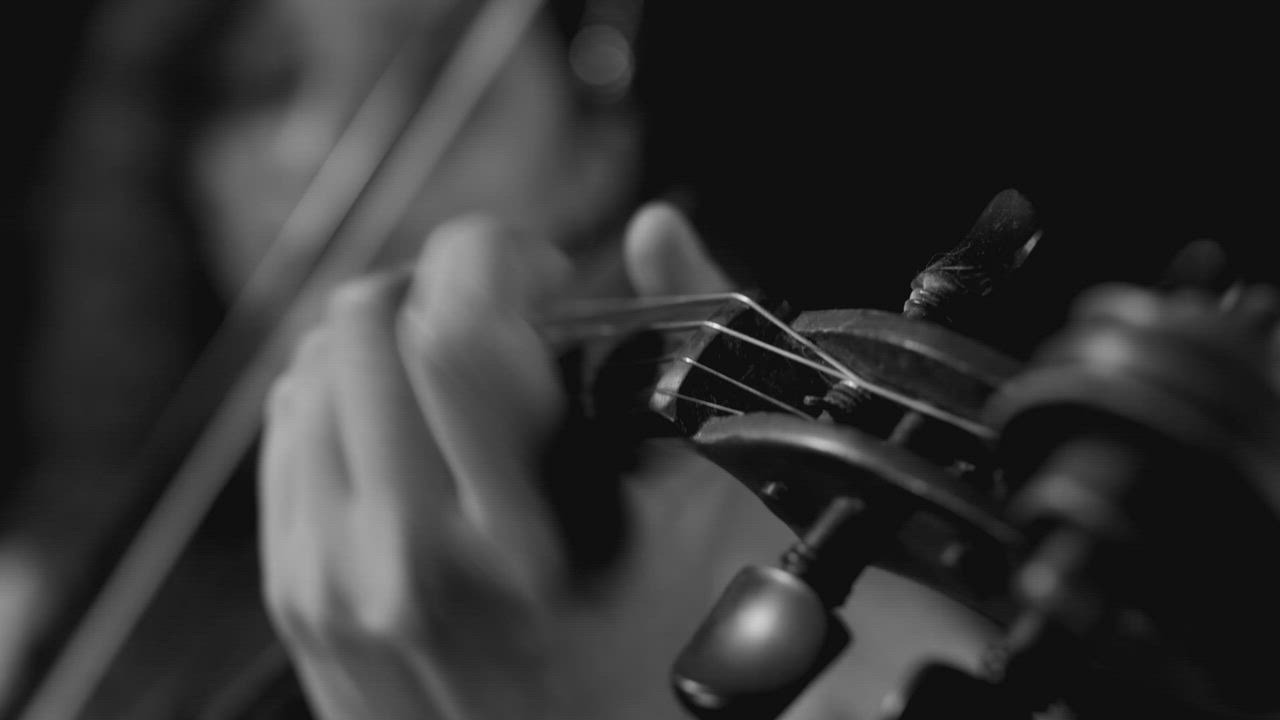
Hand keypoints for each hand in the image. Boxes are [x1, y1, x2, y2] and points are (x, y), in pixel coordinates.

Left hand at [259, 201, 998, 719]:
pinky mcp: (293, 591)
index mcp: (519, 541)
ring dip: (386, 335)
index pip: (455, 330)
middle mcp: (404, 558)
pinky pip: (284, 430)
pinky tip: (403, 424)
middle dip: (435, 283)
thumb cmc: (651, 658)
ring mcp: (331, 577)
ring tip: (449, 370)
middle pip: (363, 325)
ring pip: (312, 366)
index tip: (540, 273)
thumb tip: (656, 230)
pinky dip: (341, 393)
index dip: (493, 255)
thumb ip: (693, 356)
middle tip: (496, 313)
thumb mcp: (700, 519)